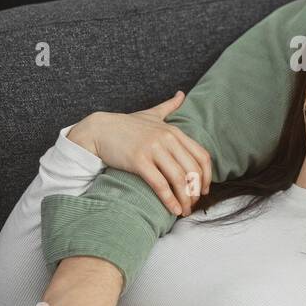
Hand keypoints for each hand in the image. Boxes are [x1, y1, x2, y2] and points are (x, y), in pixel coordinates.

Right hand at [67, 91, 211, 216]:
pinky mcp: (139, 161)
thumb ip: (169, 106)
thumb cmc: (126, 125)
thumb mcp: (151, 113)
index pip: (201, 156)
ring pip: (179, 178)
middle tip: (193, 204)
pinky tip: (173, 210)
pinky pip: (160, 184)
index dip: (206, 176)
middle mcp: (167, 138)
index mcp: (174, 131)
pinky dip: (169, 200)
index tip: (204, 190)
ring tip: (184, 211)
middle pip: (192, 169)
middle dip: (196, 191)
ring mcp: (153, 149)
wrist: (99, 129)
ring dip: (185, 198)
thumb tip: (182, 94)